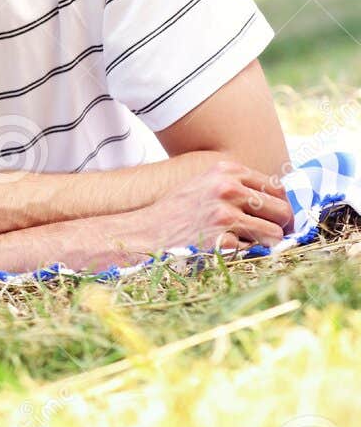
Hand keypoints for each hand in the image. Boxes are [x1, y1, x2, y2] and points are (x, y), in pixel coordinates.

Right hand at [129, 160, 291, 252]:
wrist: (144, 233)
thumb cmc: (177, 212)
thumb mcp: (204, 185)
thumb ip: (238, 186)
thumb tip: (281, 202)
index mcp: (226, 171)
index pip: (277, 187)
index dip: (281, 206)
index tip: (276, 219)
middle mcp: (227, 189)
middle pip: (282, 210)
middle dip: (279, 226)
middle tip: (270, 237)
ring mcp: (225, 215)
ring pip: (274, 233)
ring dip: (265, 244)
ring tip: (247, 245)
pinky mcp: (222, 242)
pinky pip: (255, 251)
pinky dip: (246, 255)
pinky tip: (227, 251)